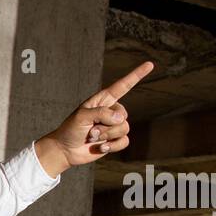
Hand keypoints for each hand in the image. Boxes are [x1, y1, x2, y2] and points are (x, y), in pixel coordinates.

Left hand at [36, 60, 153, 175]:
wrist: (65, 150)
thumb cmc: (70, 130)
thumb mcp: (82, 116)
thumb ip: (101, 113)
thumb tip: (121, 118)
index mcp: (103, 100)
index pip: (123, 86)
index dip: (136, 75)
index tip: (150, 64)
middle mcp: (111, 111)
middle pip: (123, 115)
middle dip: (106, 125)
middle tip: (90, 130)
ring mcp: (113, 126)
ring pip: (124, 128)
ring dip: (106, 135)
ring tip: (92, 138)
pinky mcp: (115, 140)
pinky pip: (124, 141)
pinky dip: (113, 146)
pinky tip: (100, 148)